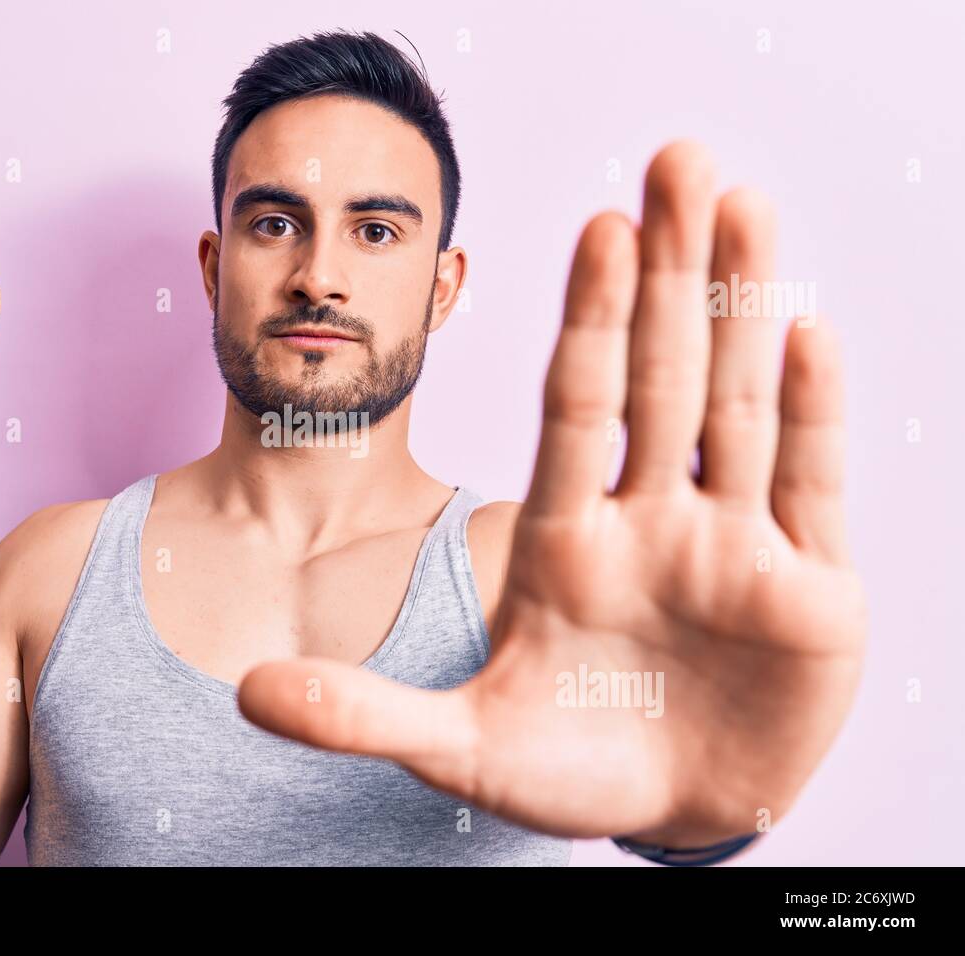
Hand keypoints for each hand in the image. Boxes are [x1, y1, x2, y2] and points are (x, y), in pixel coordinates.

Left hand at [236, 141, 867, 847]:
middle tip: (679, 161)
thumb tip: (248, 691)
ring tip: (745, 204)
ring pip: (739, 405)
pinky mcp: (810, 587)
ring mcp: (732, 547)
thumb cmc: (570, 773)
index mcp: (566, 543)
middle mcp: (648, 522)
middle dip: (670, 274)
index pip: (577, 408)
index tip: (595, 226)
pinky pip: (810, 482)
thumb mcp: (462, 750)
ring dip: (745, 308)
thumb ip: (365, 716)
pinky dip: (814, 411)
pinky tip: (809, 329)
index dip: (590, 320)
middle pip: (660, 376)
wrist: (676, 816)